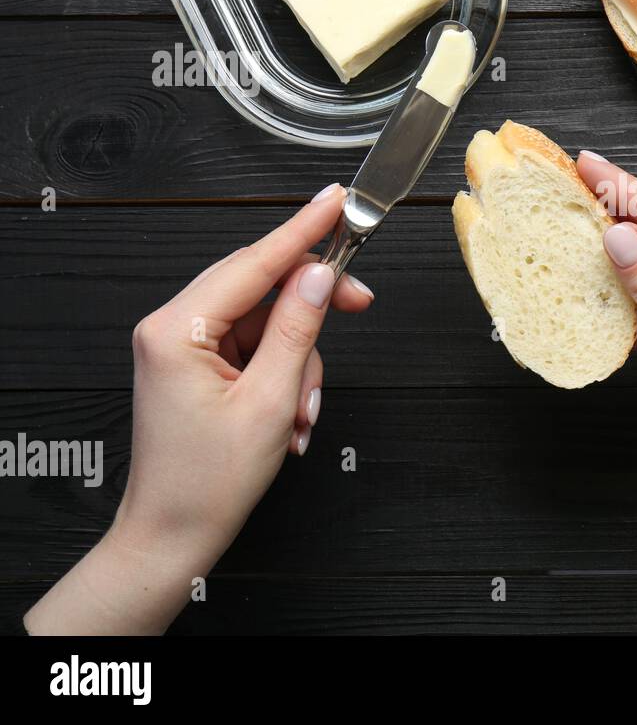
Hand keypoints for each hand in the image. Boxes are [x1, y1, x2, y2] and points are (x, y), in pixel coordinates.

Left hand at [25, 184, 371, 633]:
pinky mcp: (199, 366)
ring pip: (268, 322)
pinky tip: (290, 417)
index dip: (303, 230)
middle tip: (360, 302)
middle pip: (263, 286)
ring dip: (299, 363)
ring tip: (301, 413)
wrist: (173, 535)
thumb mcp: (269, 401)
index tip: (336, 202)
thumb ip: (297, 329)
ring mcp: (185, 347)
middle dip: (313, 307)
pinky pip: (258, 348)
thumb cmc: (206, 483)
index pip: (254, 263)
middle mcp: (173, 329)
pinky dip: (284, 377)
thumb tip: (319, 277)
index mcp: (178, 329)